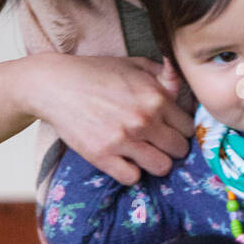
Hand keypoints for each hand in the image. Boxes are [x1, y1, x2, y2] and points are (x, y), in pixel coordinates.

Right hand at [25, 52, 195, 185]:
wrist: (54, 84)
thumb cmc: (96, 72)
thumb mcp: (134, 65)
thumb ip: (163, 74)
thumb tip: (183, 82)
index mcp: (156, 97)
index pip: (188, 127)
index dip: (180, 130)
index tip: (169, 130)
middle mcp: (144, 119)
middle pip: (179, 150)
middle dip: (170, 147)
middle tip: (156, 143)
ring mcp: (124, 139)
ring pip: (162, 167)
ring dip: (155, 163)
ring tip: (142, 154)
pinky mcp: (102, 156)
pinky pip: (132, 178)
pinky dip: (130, 172)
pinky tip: (123, 160)